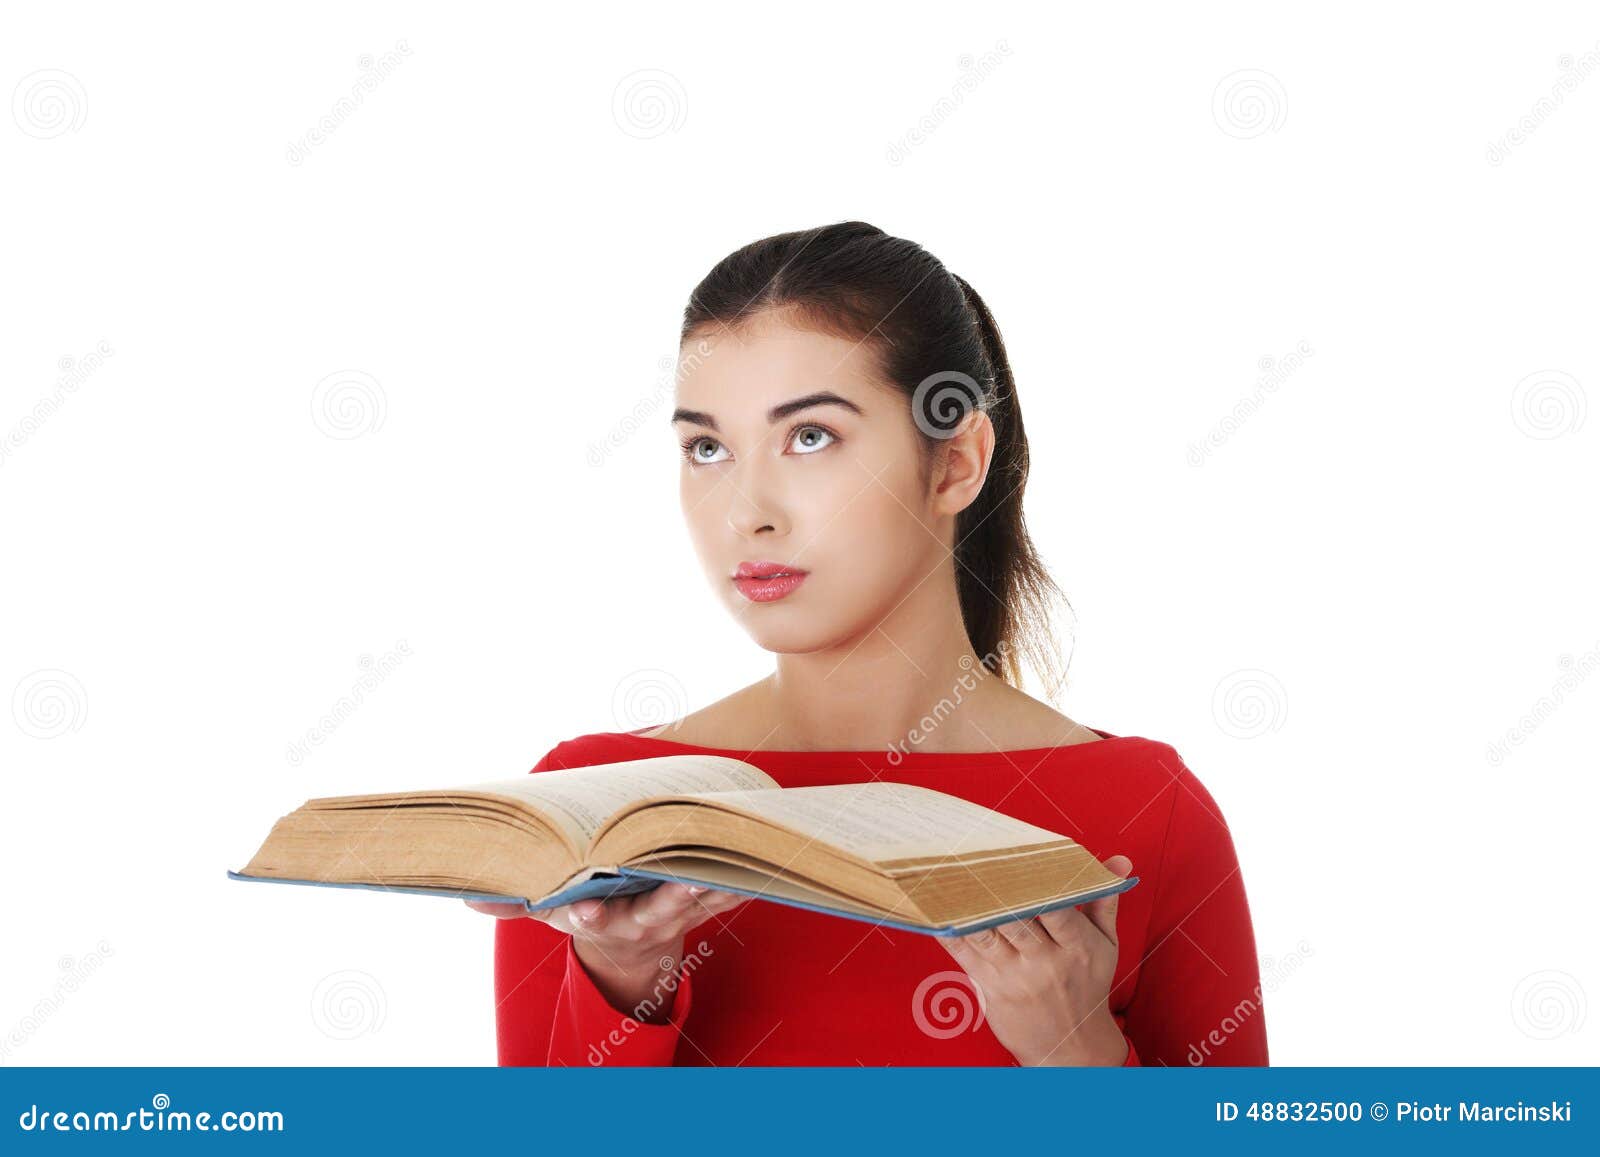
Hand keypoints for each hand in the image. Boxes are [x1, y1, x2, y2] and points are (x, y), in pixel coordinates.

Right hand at [464, 882, 747, 1019]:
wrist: (635, 951)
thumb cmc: (590, 912)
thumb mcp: (549, 911)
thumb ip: (514, 904)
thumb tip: (467, 898)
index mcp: (601, 920)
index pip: (590, 920)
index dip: (587, 915)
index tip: (584, 910)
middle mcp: (641, 921)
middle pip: (656, 912)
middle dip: (670, 898)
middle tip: (684, 882)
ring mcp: (676, 916)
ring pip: (699, 902)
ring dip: (716, 887)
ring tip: (730, 867)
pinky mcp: (703, 906)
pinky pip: (728, 896)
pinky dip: (744, 882)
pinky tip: (761, 863)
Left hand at [939, 854, 1132, 1065]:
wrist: (1072, 1048)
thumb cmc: (1087, 986)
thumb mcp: (1105, 945)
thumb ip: (1104, 899)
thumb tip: (1119, 861)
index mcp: (1078, 946)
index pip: (1057, 908)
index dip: (1037, 883)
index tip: (1018, 858)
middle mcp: (1046, 962)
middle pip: (1016, 918)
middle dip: (996, 889)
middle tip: (975, 856)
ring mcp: (1016, 976)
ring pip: (986, 933)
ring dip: (967, 906)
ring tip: (950, 875)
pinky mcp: (990, 988)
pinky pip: (964, 953)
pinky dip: (949, 930)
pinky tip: (936, 908)